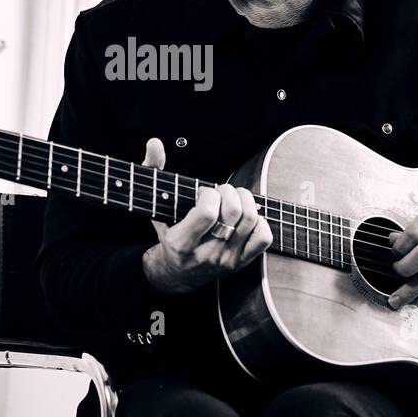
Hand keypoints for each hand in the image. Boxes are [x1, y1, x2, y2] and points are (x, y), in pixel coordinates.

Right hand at [140, 138, 272, 294]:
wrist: (176, 273)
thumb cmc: (168, 231)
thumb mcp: (156, 204)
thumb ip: (153, 170)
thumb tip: (154, 143)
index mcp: (181, 242)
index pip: (207, 213)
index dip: (209, 194)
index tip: (203, 193)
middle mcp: (206, 254)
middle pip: (234, 213)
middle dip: (229, 192)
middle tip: (220, 192)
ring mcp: (226, 260)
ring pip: (251, 220)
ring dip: (245, 200)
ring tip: (233, 198)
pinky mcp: (242, 262)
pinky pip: (264, 237)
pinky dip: (259, 220)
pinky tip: (244, 216)